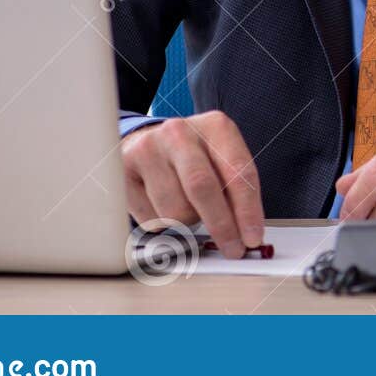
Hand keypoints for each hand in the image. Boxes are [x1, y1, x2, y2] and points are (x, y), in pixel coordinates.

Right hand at [121, 110, 265, 256]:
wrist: (147, 141)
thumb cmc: (194, 156)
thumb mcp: (221, 160)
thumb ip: (234, 189)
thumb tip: (246, 232)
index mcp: (215, 126)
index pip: (238, 170)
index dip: (247, 209)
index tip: (252, 237)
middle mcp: (180, 132)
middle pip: (202, 187)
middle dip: (221, 225)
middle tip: (232, 249)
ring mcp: (148, 150)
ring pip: (174, 209)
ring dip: (188, 222)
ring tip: (188, 207)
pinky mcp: (123, 171)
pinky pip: (149, 218)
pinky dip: (163, 224)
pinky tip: (163, 206)